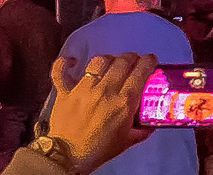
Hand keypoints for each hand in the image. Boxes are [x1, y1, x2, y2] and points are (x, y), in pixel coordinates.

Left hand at [46, 53, 156, 174]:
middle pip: (121, 63)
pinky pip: (61, 70)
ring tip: (112, 61)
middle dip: (131, 57)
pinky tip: (72, 61)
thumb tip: (151, 123)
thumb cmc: (100, 149)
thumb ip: (141, 130)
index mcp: (123, 103)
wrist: (70, 155)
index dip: (147, 63)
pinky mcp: (64, 90)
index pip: (139, 74)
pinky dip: (65, 63)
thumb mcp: (127, 141)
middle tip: (134, 59)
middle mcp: (104, 91)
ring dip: (108, 58)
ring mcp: (83, 88)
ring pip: (98, 61)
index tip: (151, 59)